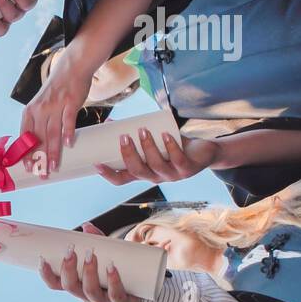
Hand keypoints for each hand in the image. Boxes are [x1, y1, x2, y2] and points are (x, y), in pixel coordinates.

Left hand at [20, 45, 90, 174]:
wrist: (71, 68)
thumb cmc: (56, 91)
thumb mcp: (40, 105)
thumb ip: (37, 123)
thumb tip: (35, 145)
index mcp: (29, 112)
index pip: (25, 136)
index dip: (26, 153)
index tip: (27, 168)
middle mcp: (40, 109)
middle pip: (39, 138)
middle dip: (40, 158)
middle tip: (42, 174)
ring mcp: (55, 106)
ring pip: (52, 133)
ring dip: (53, 152)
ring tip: (53, 167)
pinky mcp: (70, 102)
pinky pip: (68, 120)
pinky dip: (68, 132)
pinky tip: (68, 144)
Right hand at [38, 245, 140, 301]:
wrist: (142, 290)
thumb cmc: (117, 270)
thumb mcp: (104, 255)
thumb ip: (96, 241)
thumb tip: (87, 225)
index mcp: (78, 286)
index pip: (56, 284)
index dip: (47, 275)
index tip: (43, 259)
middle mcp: (87, 296)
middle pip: (71, 287)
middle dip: (68, 269)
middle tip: (71, 251)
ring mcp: (104, 301)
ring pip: (90, 291)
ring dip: (88, 273)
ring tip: (90, 255)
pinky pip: (115, 294)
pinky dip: (113, 281)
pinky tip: (111, 267)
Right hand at [94, 131, 218, 185]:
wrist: (204, 153)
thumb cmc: (173, 145)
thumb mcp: (152, 141)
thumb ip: (134, 133)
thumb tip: (110, 122)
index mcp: (144, 173)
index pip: (122, 180)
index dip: (109, 175)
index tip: (97, 163)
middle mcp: (155, 177)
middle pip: (137, 171)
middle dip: (128, 154)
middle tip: (123, 136)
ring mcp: (172, 175)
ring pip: (156, 165)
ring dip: (147, 147)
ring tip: (143, 130)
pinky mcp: (187, 169)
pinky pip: (177, 159)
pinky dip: (170, 145)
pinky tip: (165, 134)